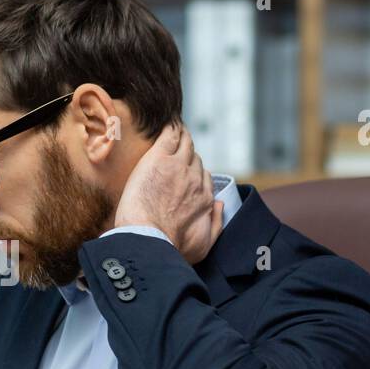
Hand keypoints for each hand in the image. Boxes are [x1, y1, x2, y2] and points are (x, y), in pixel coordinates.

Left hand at [114, 123, 222, 264]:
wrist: (149, 240)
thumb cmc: (172, 247)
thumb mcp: (204, 245)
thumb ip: (216, 224)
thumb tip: (220, 205)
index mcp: (204, 198)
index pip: (202, 178)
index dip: (194, 174)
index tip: (185, 173)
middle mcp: (195, 179)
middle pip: (194, 159)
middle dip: (188, 154)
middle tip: (178, 150)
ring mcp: (178, 166)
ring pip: (184, 143)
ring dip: (181, 136)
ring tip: (175, 130)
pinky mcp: (159, 158)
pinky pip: (169, 134)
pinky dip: (171, 127)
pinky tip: (168, 121)